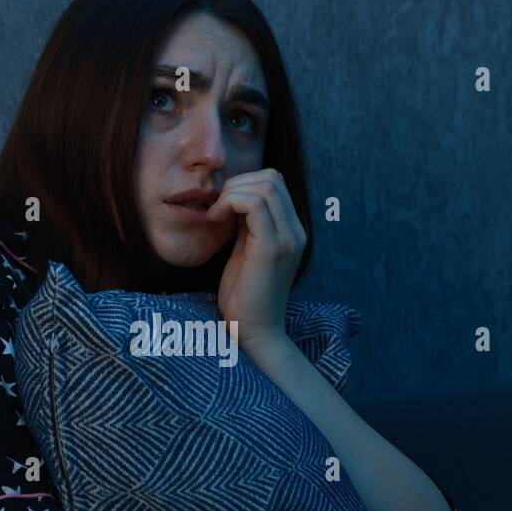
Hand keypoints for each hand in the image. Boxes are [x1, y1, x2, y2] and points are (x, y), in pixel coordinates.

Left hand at [209, 168, 305, 351]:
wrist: (253, 332)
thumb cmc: (245, 296)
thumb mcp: (247, 250)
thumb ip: (247, 224)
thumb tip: (234, 197)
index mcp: (292, 231)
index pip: (275, 183)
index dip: (245, 184)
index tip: (223, 206)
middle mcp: (296, 232)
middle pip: (272, 178)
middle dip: (238, 183)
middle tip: (217, 207)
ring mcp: (288, 239)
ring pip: (264, 186)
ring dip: (232, 193)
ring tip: (215, 214)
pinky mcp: (272, 248)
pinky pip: (254, 205)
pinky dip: (229, 203)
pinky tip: (215, 220)